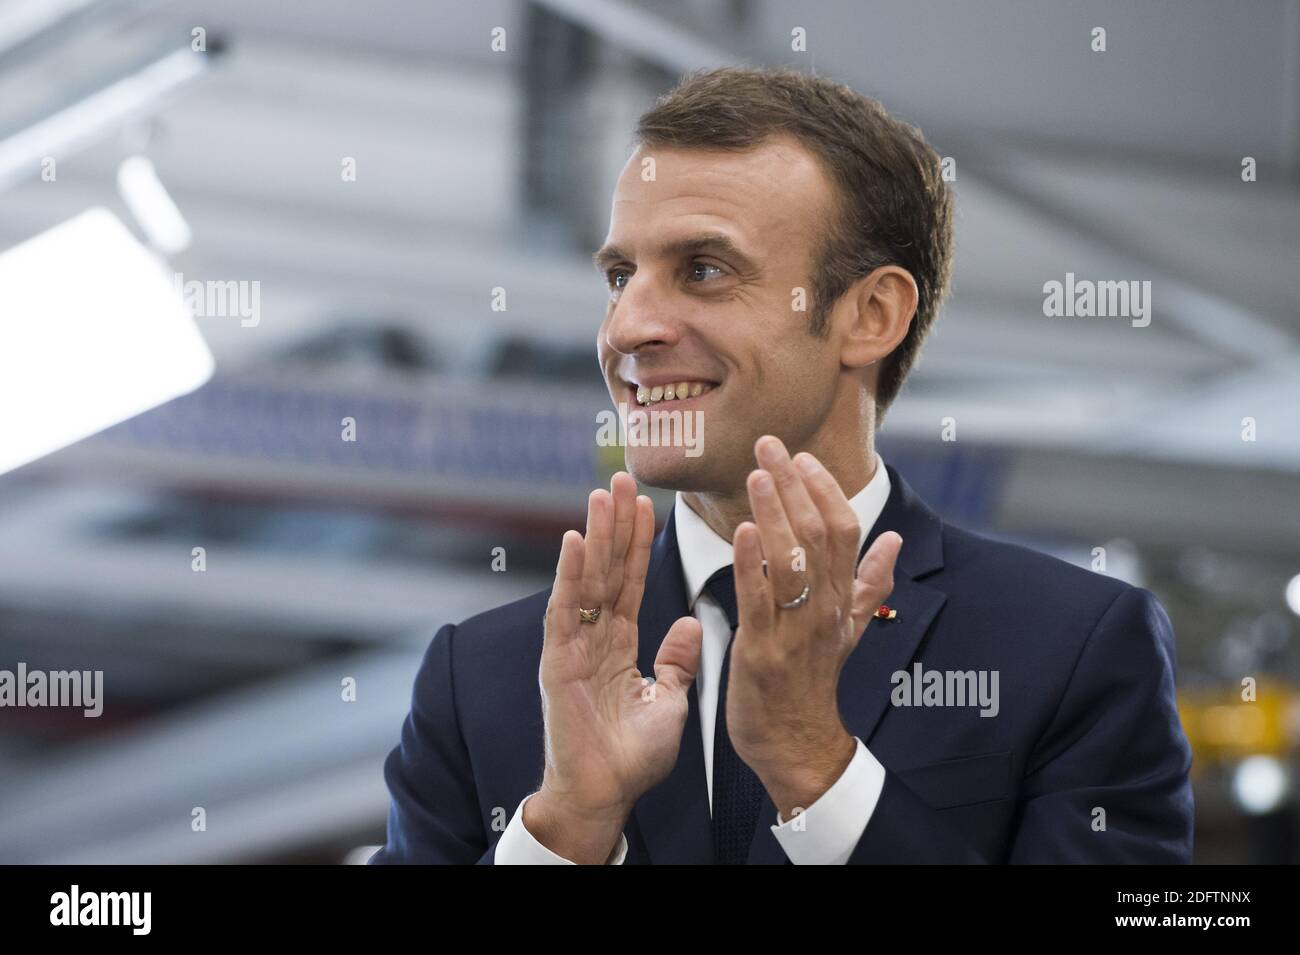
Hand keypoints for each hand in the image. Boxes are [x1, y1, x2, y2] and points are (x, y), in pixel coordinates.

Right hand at [527, 472, 702, 862]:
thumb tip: (691, 626)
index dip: (639, 544)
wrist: (605, 796)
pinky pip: (566, 611)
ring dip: (596, 535)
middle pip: (607, 570)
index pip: (630, 582)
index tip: (647, 504)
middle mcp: (593, 638)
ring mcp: (573, 647)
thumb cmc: (631, 758)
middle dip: (617, 526)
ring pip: (587, 580)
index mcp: (618, 645)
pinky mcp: (557, 662)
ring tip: (603, 493)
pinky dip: (571, 574)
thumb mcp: (669, 702)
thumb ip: (677, 663)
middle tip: (622, 478)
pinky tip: (577, 539)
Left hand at [726, 436, 901, 818]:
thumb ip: (868, 580)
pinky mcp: (762, 650)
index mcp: (841, 597)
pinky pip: (758, 600)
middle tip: (768, 444)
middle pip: (816, 533)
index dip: (825, 489)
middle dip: (792, 484)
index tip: (802, 456)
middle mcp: (823, 607)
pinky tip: (740, 530)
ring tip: (756, 474)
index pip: (843, 529)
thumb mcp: (849, 628)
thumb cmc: (814, 680)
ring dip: (773, 512)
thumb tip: (894, 540)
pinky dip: (751, 564)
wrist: (797, 743)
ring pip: (790, 560)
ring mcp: (795, 629)